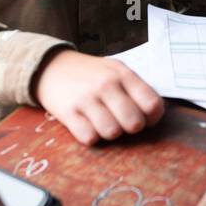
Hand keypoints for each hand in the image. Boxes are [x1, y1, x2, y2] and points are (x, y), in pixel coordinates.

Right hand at [33, 50, 163, 145]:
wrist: (51, 67)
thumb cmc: (90, 73)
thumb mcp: (115, 70)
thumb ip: (135, 89)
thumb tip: (153, 113)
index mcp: (123, 74)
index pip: (152, 104)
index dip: (152, 117)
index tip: (144, 117)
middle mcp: (106, 85)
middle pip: (134, 123)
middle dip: (130, 127)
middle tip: (121, 121)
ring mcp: (87, 99)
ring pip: (112, 133)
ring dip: (109, 132)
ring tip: (102, 121)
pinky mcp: (68, 113)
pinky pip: (89, 138)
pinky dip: (90, 136)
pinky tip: (87, 124)